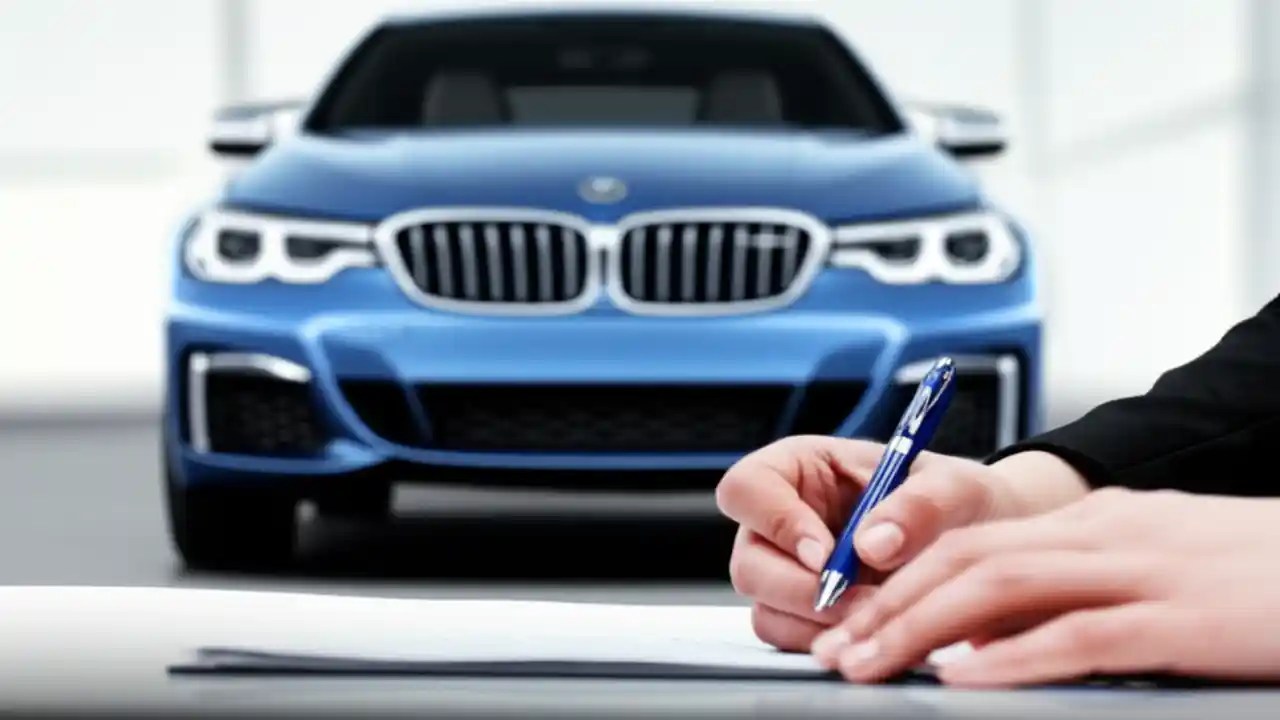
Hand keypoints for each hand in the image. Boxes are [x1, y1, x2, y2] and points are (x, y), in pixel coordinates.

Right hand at [714, 437, 1087, 651]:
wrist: (982, 540)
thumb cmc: (957, 499)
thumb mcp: (952, 486)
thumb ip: (918, 505)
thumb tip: (873, 545)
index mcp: (799, 467)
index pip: (748, 487)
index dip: (774, 521)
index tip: (826, 553)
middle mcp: (782, 519)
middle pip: (749, 558)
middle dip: (801, 589)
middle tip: (860, 601)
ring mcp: (788, 569)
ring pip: (765, 604)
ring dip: (816, 621)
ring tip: (877, 616)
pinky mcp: (803, 611)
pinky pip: (789, 634)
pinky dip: (824, 640)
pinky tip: (871, 630)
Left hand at [812, 487, 1279, 686]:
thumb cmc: (1259, 574)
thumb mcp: (1156, 565)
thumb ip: (1075, 589)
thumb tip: (992, 630)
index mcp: (1096, 521)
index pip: (974, 541)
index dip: (903, 580)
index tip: (855, 621)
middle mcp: (1105, 533)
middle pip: (969, 558)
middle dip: (891, 604)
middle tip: (838, 650)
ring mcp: (1142, 571)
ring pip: (1002, 587)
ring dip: (923, 627)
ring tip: (871, 664)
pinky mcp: (1180, 619)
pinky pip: (1079, 635)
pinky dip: (1011, 655)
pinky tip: (963, 675)